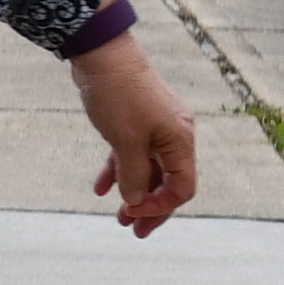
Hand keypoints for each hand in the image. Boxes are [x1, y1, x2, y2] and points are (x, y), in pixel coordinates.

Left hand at [72, 26, 202, 236]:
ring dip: (134, 193)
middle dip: (151, 207)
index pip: (182, 187)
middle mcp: (174, 136)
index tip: (133, 214)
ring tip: (118, 215)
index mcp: (180, 141)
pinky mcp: (135, 122)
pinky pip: (132, 154)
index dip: (161, 206)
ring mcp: (155, 128)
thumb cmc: (118, 95)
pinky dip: (119, 171)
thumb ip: (134, 175)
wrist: (102, 54)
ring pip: (149, 170)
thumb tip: (136, 202)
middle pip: (169, 182)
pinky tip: (101, 188)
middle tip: (132, 230)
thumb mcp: (125, 142)